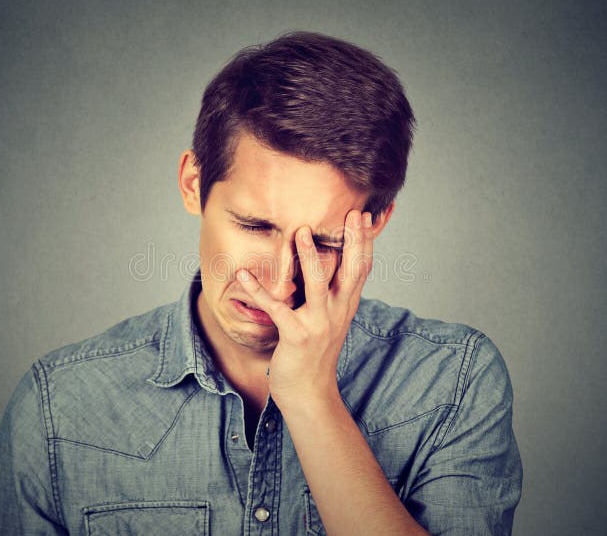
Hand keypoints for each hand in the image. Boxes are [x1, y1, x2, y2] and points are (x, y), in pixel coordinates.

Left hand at [236, 209, 374, 407]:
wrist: (309, 393)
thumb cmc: (314, 355)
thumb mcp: (329, 321)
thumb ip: (330, 296)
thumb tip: (325, 268)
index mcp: (345, 306)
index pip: (361, 268)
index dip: (364, 242)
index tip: (362, 216)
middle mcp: (337, 312)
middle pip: (349, 270)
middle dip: (351, 241)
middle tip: (350, 213)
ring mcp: (318, 323)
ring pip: (316, 283)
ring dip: (309, 256)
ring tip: (301, 231)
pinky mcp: (296, 335)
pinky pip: (276, 308)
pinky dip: (257, 290)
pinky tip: (242, 275)